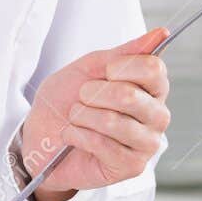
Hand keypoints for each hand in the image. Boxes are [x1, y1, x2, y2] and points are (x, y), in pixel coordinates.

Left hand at [20, 27, 170, 200]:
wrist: (41, 137)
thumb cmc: (67, 101)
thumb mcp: (90, 68)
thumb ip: (125, 53)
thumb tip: (160, 33)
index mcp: (151, 87)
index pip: (154, 69)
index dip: (122, 67)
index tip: (105, 72)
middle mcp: (157, 115)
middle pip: (131, 95)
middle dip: (94, 93)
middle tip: (82, 97)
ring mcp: (147, 143)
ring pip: (115, 122)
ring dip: (83, 116)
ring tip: (75, 117)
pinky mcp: (131, 167)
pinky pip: (103, 145)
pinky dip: (78, 135)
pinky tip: (72, 136)